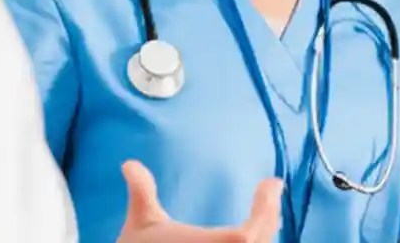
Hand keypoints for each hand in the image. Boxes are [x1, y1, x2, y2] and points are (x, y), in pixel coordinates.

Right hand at [116, 160, 283, 242]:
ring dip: (267, 233)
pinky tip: (256, 233)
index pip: (245, 236)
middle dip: (269, 216)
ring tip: (267, 209)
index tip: (270, 183)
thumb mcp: (139, 224)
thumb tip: (129, 164)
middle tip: (271, 191)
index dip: (264, 210)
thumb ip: (141, 192)